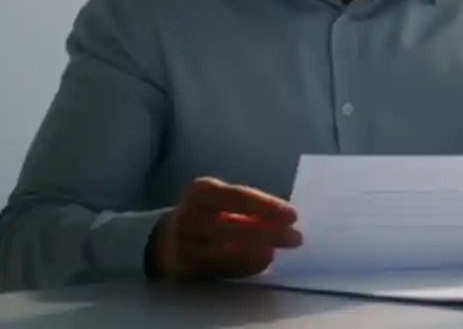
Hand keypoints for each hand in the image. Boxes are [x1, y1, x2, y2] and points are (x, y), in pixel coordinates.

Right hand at [150, 177, 301, 280]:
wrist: (166, 239)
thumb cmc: (208, 214)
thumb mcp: (222, 200)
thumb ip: (250, 207)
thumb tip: (286, 220)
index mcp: (202, 191)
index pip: (239, 197)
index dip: (267, 207)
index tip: (293, 216)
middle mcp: (189, 217)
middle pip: (232, 227)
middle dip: (268, 233)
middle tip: (296, 239)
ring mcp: (184, 246)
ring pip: (225, 253)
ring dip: (257, 254)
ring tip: (277, 252)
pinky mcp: (186, 270)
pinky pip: (221, 270)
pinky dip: (245, 267)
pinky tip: (261, 262)